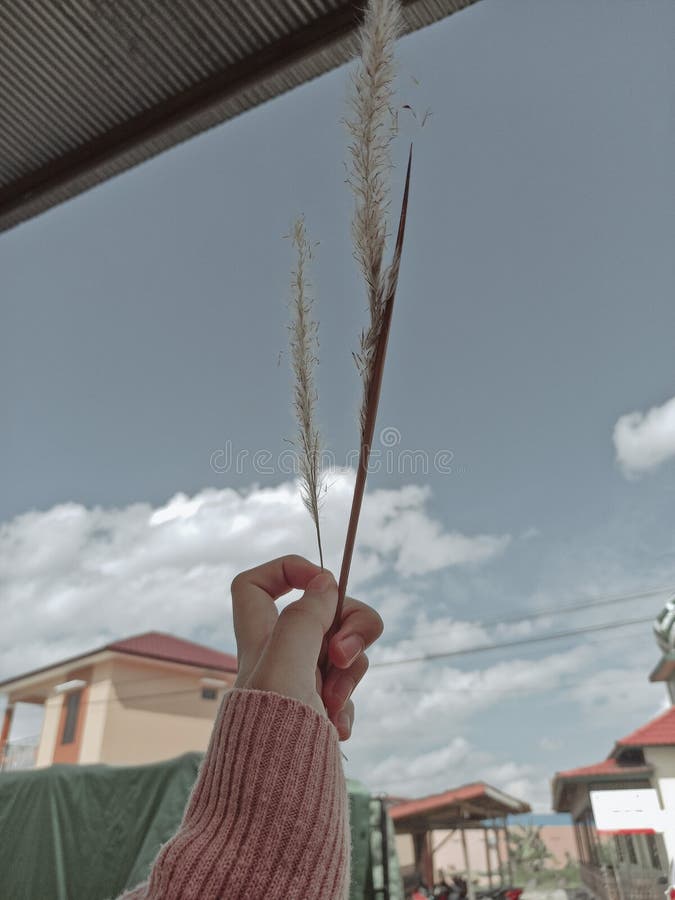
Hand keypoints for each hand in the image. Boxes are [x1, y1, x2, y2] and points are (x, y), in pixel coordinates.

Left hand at [231, 555, 382, 739]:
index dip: (287, 569)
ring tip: (330, 703)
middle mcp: (278, 655)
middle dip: (350, 626)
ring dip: (348, 672)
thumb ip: (305, 616)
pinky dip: (346, 703)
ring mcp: (301, 683)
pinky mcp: (319, 711)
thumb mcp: (287, 660)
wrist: (277, 799)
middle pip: (325, 611)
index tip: (321, 583)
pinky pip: (345, 689)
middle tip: (341, 653)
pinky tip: (336, 728)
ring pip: (342, 650)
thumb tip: (325, 584)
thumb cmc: (273, 729)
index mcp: (260, 638)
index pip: (254, 585)